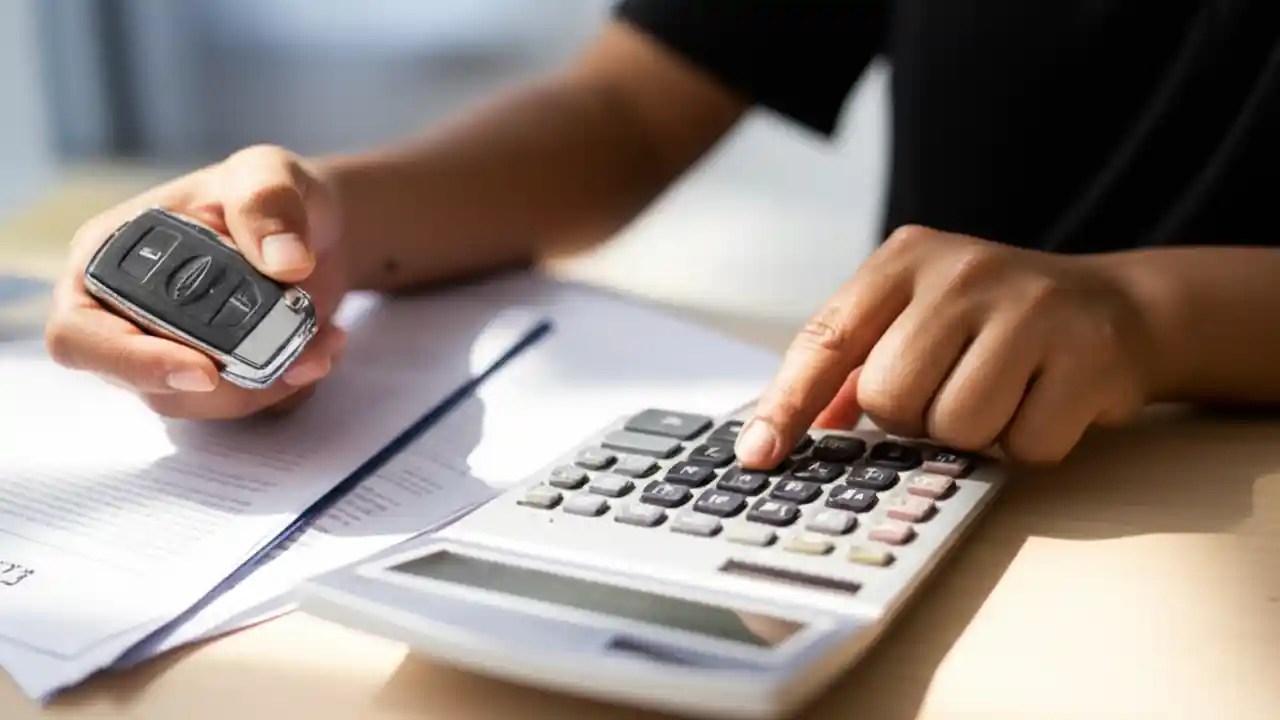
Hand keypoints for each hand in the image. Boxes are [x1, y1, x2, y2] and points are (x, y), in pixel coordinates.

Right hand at [45, 145, 349, 419]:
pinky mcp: (220, 379)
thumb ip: (269, 204)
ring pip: (207, 404)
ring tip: (323, 338)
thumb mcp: (268, 174)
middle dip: (230, 385)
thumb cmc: (268, 192)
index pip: (79, 335)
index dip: (131, 362)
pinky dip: (293, 386)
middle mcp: (127, 317)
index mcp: (106, 260)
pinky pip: (251, 407)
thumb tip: (285, 262)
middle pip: (151, 388)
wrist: (317, 226)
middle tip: (298, 357)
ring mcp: (173, 353)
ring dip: (272, 384)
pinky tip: (323, 345)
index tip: (202, 372)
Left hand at [735, 225, 1162, 466]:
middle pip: (890, 396)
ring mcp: (1028, 306)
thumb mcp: (919, 317)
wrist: (1118, 306)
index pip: (826, 339)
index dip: (788, 404)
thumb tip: (778, 429)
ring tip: (1002, 394)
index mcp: (906, 259)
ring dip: (974, 434)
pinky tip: (1045, 401)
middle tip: (950, 393)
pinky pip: (1024, 443)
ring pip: (955, 427)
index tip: (759, 455)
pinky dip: (1030, 443)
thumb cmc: (996, 324)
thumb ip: (853, 366)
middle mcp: (962, 271)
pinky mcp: (1086, 351)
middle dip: (914, 417)